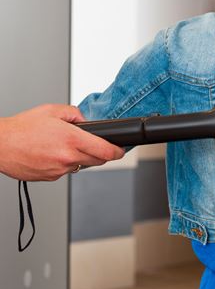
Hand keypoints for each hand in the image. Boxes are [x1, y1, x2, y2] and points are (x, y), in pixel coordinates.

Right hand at [0, 104, 124, 180]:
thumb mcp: (51, 111)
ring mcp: (59, 169)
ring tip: (61, 146)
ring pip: (80, 166)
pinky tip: (51, 154)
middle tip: (90, 145)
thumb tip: (86, 121)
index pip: (105, 151)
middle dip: (99, 153)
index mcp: (71, 139)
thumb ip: (74, 113)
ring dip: (78, 158)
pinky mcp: (50, 178)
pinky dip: (63, 164)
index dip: (117, 152)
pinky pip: (65, 171)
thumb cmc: (21, 128)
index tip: (120, 150)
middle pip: (97, 161)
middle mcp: (67, 157)